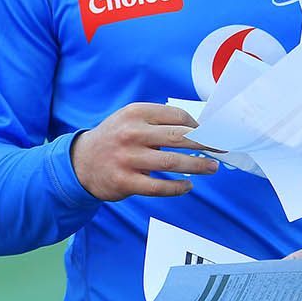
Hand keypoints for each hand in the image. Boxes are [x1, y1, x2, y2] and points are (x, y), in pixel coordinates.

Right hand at [71, 102, 219, 201]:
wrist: (80, 162)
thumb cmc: (115, 138)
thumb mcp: (131, 119)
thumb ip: (159, 121)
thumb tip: (199, 128)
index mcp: (136, 113)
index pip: (177, 116)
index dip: (199, 125)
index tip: (211, 133)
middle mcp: (132, 133)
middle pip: (179, 137)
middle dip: (206, 143)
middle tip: (222, 148)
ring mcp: (127, 158)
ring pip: (172, 162)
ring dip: (197, 166)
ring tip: (212, 167)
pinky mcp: (125, 181)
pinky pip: (158, 187)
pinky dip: (178, 187)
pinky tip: (189, 185)